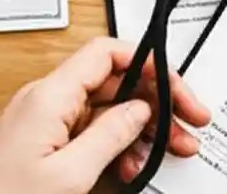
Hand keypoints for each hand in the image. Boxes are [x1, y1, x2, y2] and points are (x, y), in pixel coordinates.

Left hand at [0, 37, 210, 193]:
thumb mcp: (69, 174)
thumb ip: (109, 136)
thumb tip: (139, 110)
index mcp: (50, 95)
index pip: (108, 53)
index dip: (148, 63)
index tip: (176, 87)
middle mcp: (45, 99)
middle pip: (113, 82)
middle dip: (154, 102)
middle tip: (186, 123)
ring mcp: (42, 120)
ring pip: (104, 109)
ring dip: (139, 128)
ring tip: (165, 151)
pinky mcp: (39, 141)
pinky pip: (87, 130)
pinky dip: (113, 144)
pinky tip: (128, 165)